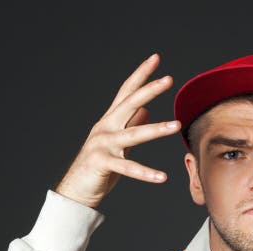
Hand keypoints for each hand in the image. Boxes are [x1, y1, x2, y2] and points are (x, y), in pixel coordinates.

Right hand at [55, 53, 180, 208]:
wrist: (76, 190)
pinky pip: (128, 168)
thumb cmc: (99, 167)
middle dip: (149, 90)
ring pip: (133, 135)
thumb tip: (146, 111)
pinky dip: (146, 173)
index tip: (155, 59)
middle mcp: (105, 128)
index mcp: (110, 121)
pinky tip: (162, 177)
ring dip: (157, 129)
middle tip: (168, 79)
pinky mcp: (101, 163)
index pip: (127, 92)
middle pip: (129, 104)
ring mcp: (102, 145)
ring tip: (177, 125)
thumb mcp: (117, 143)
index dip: (141, 74)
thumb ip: (130, 126)